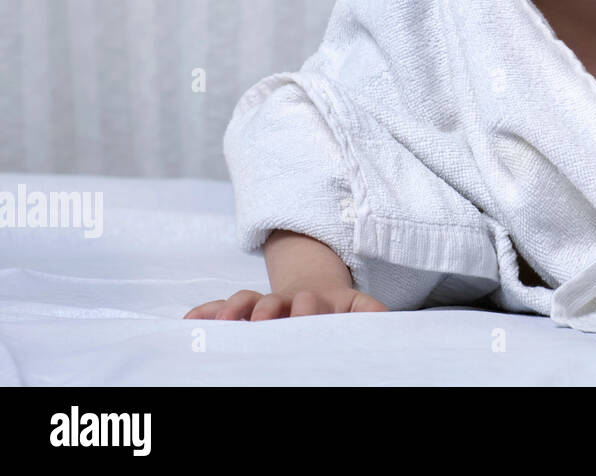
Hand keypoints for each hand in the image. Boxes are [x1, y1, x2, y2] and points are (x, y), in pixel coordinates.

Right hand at [183, 288, 387, 320]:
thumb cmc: (337, 311)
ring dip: (236, 308)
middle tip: (262, 319)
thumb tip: (386, 320)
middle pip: (276, 302)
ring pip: (248, 301)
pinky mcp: (246, 310)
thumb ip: (369, 312)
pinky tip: (190, 320)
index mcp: (319, 304)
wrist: (316, 293)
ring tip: (225, 321)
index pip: (312, 304)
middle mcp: (289, 302)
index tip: (304, 312)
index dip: (309, 309)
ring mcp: (265, 305)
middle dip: (269, 309)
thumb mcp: (357, 307)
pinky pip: (223, 307)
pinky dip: (208, 311)